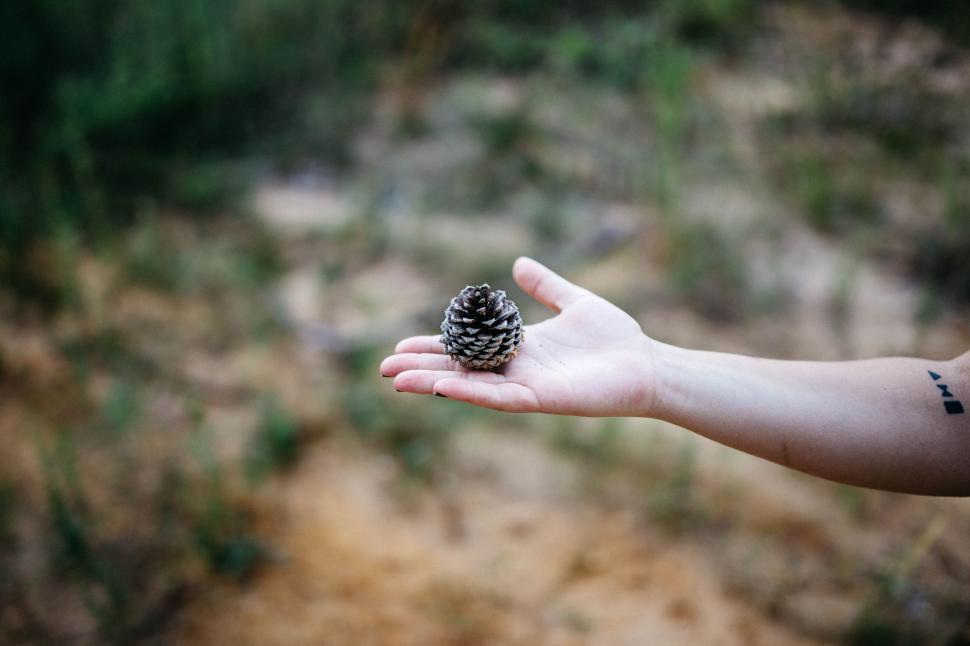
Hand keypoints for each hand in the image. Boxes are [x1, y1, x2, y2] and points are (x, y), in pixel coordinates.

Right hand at [380, 257, 657, 415]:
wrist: (648, 365)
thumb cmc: (616, 338)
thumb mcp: (574, 301)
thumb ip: (546, 286)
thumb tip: (519, 263)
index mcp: (520, 348)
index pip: (467, 348)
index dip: (435, 346)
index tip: (401, 343)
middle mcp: (516, 370)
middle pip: (459, 370)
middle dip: (423, 369)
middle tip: (385, 367)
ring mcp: (526, 386)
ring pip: (470, 386)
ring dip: (434, 383)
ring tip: (398, 379)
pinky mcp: (541, 400)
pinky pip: (498, 397)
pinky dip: (469, 392)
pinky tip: (442, 386)